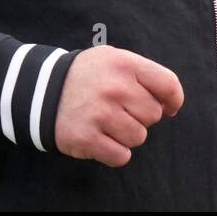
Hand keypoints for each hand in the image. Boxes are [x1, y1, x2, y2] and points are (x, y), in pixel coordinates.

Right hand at [53, 45, 183, 166]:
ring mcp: (100, 113)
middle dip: (140, 116)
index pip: (168, 84)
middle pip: (153, 115)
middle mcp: (114, 87)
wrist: (43, 89)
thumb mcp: (114, 59)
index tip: (168, 107)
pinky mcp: (86, 138)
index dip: (173, 100)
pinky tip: (100, 137)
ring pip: (138, 138)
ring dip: (126, 135)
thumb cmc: (88, 76)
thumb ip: (143, 75)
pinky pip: (121, 156)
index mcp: (124, 64)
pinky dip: (113, 152)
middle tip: (119, 109)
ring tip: (107, 122)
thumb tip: (170, 104)